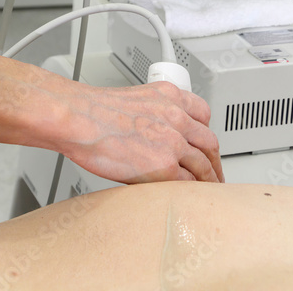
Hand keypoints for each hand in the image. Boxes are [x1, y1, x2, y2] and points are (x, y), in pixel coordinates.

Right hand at [60, 81, 223, 184]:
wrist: (79, 120)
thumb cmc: (94, 112)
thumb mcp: (134, 98)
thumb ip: (153, 112)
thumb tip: (156, 132)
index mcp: (169, 95)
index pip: (203, 114)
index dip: (205, 133)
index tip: (205, 145)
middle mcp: (176, 115)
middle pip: (209, 141)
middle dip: (213, 160)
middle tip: (213, 173)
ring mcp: (174, 141)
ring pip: (204, 165)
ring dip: (208, 180)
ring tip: (206, 190)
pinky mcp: (166, 167)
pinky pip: (189, 184)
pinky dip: (191, 192)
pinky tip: (188, 197)